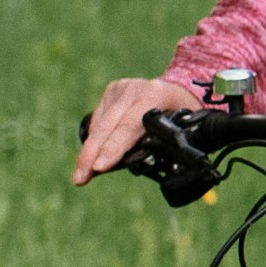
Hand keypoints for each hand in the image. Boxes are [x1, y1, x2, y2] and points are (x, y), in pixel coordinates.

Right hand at [73, 72, 202, 185]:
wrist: (181, 87)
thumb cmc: (185, 113)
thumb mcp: (186, 128)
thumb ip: (168, 145)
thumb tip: (144, 168)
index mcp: (154, 96)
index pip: (128, 126)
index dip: (113, 149)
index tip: (99, 167)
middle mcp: (134, 89)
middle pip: (107, 127)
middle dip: (90, 156)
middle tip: (79, 179)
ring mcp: (121, 88)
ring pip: (99, 125)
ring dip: (89, 153)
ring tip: (81, 175)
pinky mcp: (112, 91)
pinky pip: (99, 120)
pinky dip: (94, 141)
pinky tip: (89, 159)